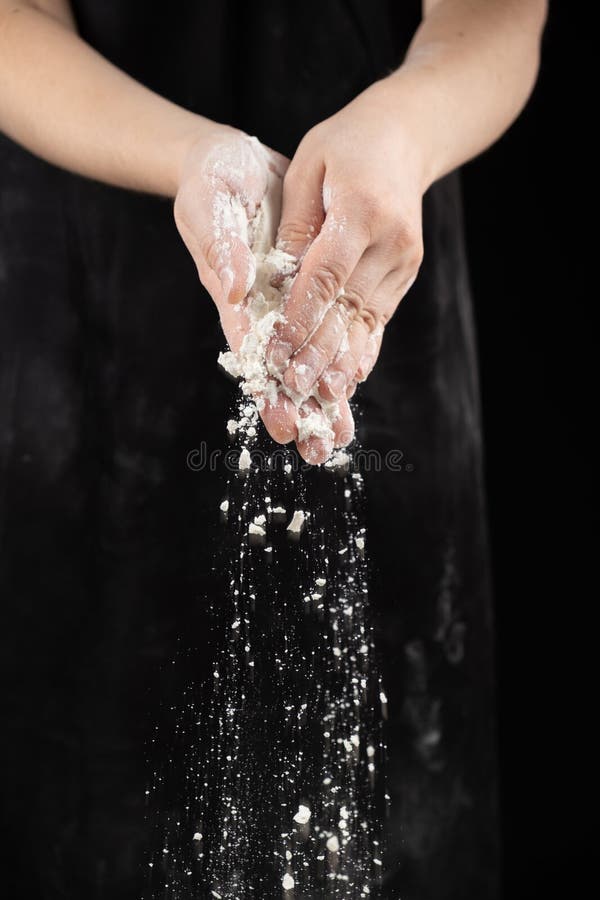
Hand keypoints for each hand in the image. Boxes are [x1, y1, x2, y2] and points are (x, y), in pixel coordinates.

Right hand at [174, 128, 353, 462]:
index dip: (269, 390)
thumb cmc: (213, 181)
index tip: (284, 427)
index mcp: (234, 297)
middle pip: (280, 369)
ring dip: (324, 397)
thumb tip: (236, 289)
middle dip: (300, 410)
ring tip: (342, 436)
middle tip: (319, 452)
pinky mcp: (307, 286)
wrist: (236, 161)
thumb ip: (221, 247)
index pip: (252, 354)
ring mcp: (284, 300)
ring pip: (306, 356)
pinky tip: (355, 383)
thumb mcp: (210, 205)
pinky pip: (327, 324)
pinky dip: (340, 354)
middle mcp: (261, 309)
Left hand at [268, 80, 426, 458]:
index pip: (325, 277)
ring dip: (340, 364)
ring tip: (320, 400)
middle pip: (348, 309)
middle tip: (293, 389)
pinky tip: (347, 380)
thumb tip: (277, 275)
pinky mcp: (406, 273)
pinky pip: (379, 318)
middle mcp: (390, 243)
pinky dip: (362, 350)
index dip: (300, 319)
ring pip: (366, 322)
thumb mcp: (310, 165)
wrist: (406, 136)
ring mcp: (404, 262)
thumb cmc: (347, 144)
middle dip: (318, 354)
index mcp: (362, 210)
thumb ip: (295, 223)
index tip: (277, 351)